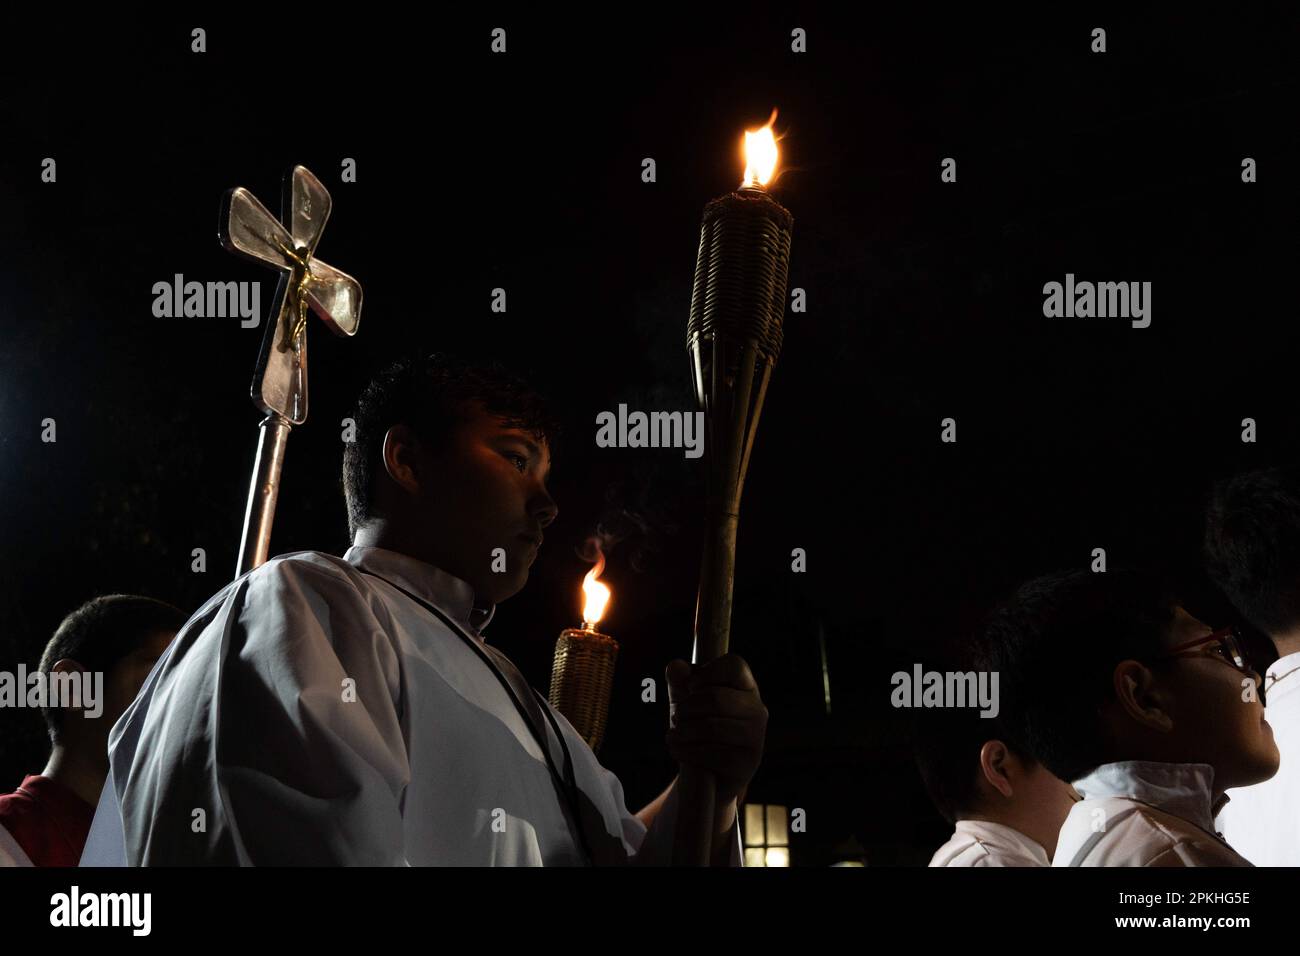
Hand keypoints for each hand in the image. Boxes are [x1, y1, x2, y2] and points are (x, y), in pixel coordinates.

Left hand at [665, 654, 766, 803]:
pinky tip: (677, 749)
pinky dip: (685, 751)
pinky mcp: (745, 764)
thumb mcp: (685, 702)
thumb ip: (679, 682)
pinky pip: (711, 753)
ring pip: (712, 728)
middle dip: (686, 707)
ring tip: (674, 734)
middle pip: (716, 698)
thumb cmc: (698, 729)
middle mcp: (757, 710)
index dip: (707, 672)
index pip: (734, 665)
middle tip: (676, 717)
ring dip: (683, 731)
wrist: (707, 775)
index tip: (690, 686)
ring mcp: (754, 738)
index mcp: (746, 687)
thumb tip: (676, 666)